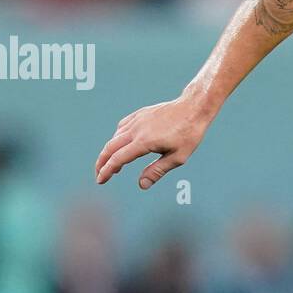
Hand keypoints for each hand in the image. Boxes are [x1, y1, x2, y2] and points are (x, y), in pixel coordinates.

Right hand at [95, 91, 212, 188]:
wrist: (193, 108)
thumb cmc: (189, 134)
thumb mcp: (177, 158)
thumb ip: (157, 171)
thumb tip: (141, 185)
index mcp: (144, 141)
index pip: (118, 159)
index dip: (107, 171)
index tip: (100, 180)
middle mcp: (136, 129)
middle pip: (110, 147)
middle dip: (101, 162)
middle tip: (99, 175)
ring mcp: (137, 120)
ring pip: (115, 137)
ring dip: (109, 151)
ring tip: (113, 165)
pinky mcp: (140, 114)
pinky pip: (122, 127)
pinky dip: (117, 138)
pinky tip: (121, 145)